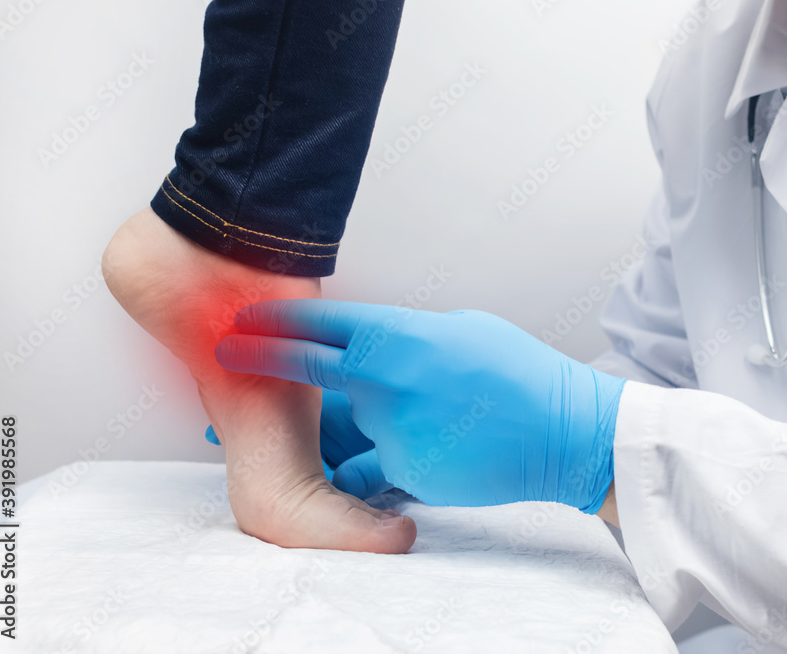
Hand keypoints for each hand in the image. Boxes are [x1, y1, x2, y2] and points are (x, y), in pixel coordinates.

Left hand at [214, 300, 624, 511]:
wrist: (561, 432)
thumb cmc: (519, 373)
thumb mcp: (463, 331)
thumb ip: (411, 337)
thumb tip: (382, 342)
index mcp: (404, 333)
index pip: (325, 321)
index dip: (278, 317)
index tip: (244, 315)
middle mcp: (388, 378)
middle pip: (308, 367)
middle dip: (262, 359)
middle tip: (225, 354)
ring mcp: (391, 427)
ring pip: (346, 426)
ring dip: (342, 423)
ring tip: (361, 417)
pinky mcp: (403, 471)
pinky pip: (372, 465)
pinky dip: (384, 458)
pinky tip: (424, 447)